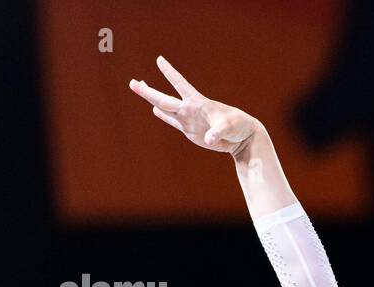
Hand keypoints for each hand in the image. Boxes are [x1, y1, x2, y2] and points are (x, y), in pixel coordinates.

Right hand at [128, 55, 258, 154]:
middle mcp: (189, 109)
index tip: (160, 59)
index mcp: (198, 103)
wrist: (241, 136)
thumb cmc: (237, 126)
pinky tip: (154, 111)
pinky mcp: (189, 131)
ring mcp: (188, 120)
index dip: (170, 73)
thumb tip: (208, 139)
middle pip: (164, 99)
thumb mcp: (228, 128)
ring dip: (151, 99)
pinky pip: (173, 122)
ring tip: (138, 86)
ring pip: (165, 108)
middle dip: (148, 91)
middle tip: (132, 82)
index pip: (181, 84)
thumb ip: (217, 132)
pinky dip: (163, 116)